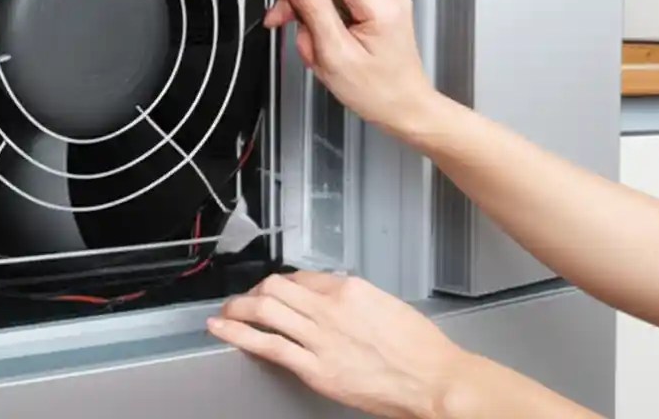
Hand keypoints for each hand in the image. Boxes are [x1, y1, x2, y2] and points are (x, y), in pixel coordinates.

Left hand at [208, 272, 469, 418]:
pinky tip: (222, 330)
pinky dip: (237, 334)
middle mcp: (330, 307)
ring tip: (224, 313)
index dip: (280, 284)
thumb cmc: (422, 351)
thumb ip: (354, 301)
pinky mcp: (316, 368)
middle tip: (242, 301)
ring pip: (264, 310)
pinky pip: (268, 345)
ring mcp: (321, 337)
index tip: (273, 291)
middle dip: (252, 293)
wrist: (436, 381)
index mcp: (350, 289)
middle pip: (274, 287)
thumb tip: (331, 299)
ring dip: (237, 309)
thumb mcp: (387, 307)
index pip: (300, 277)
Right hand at [263, 0, 436, 136]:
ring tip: (309, 49)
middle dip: (298, 0)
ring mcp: (381, 0)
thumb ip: (314, 13)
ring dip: (309, 16)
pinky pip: (337, 3)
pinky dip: (321, 20)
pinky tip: (320, 43)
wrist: (405, 109)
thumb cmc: (377, 91)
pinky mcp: (375, 7)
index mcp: (379, 4)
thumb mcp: (336, 57)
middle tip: (276, 19)